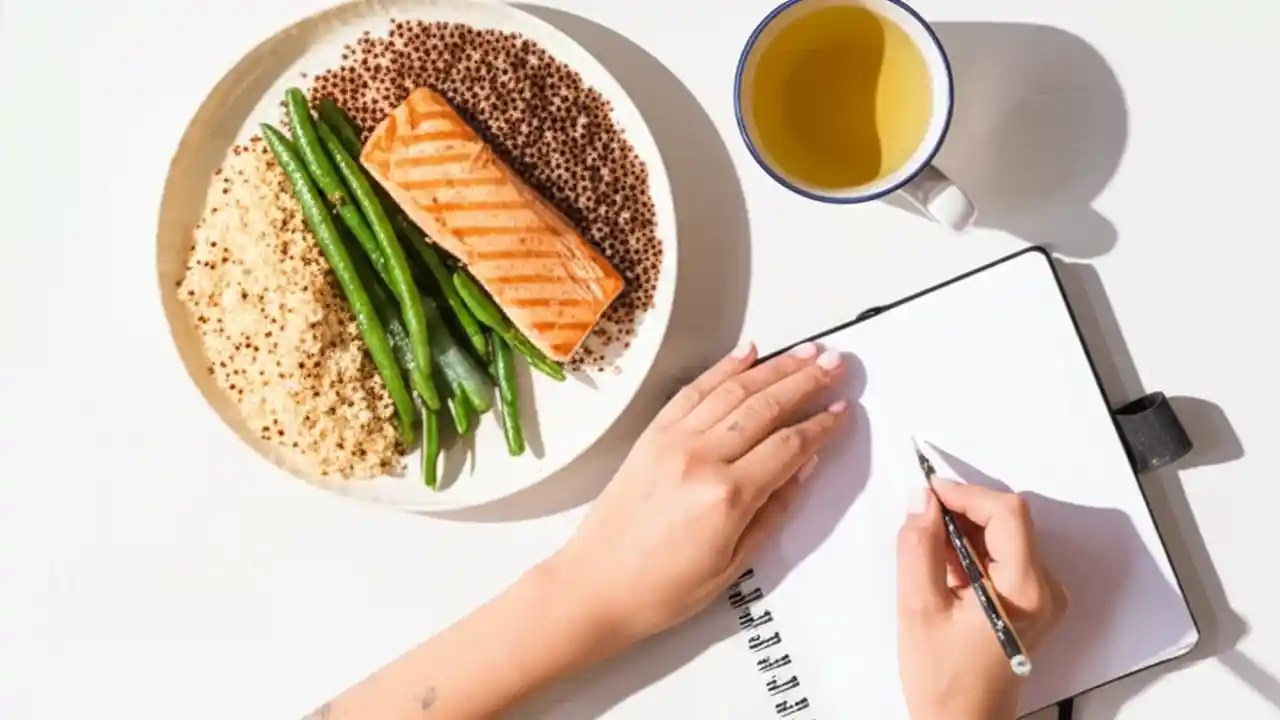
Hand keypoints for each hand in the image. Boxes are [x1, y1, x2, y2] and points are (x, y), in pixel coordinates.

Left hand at [549, 340, 848, 650]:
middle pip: (766, 407)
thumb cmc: (658, 589)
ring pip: (733, 390)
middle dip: (806, 381)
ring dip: (774, 367)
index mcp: (727, 497)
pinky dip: (722, 368)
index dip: (821, 425)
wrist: (594, 586)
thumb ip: (772, 511)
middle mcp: (700, 459)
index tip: (842, 410)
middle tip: (835, 363)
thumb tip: (803, 468)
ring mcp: (673, 442)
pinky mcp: (651, 436)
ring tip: (804, 353)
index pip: (789, 445)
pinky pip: (693, 391)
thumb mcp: (732, 566)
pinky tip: (746, 354)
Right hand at [896, 480, 1068, 719]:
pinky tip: (943, 563)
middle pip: (1009, 521)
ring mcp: (1042, 597)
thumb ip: (918, 547)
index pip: (1007, 514)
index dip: (966, 494)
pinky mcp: (1031, 603)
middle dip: (963, 511)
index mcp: (1025, 590)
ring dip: (965, 530)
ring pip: (1005, 536)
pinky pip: (1004, 557)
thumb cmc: (944, 680)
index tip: (930, 490)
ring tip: (926, 545)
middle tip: (921, 514)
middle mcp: (1045, 590)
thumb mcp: (919, 608)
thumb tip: (921, 502)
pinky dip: (973, 550)